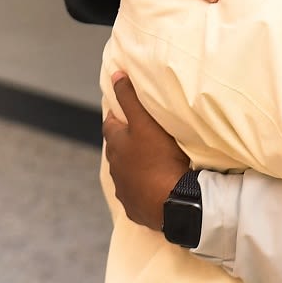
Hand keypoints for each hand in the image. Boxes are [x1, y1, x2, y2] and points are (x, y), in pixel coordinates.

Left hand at [102, 73, 189, 230]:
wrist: (171, 201)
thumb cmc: (159, 158)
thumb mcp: (145, 123)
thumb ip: (130, 99)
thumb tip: (115, 75)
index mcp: (116, 145)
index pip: (110, 125)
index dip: (116, 115)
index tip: (123, 111)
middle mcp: (115, 168)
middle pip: (116, 150)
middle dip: (124, 142)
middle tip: (140, 134)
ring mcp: (124, 190)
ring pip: (125, 173)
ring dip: (133, 166)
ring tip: (150, 161)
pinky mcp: (135, 208)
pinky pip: (136, 194)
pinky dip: (141, 188)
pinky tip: (153, 187)